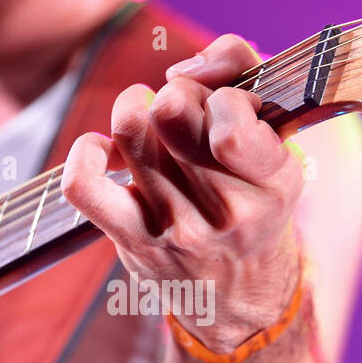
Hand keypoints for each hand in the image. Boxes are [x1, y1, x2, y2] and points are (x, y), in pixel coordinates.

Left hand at [62, 34, 303, 353]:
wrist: (239, 296)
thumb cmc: (255, 200)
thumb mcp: (278, 143)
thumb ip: (245, 73)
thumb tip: (183, 66)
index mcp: (274, 183)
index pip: (229, 118)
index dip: (222, 93)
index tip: (227, 108)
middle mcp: (226, 211)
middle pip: (172, 109)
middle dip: (177, 93)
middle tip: (185, 111)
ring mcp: (176, 228)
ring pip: (131, 130)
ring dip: (136, 109)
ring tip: (150, 121)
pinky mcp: (133, 240)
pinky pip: (83, 184)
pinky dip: (86, 151)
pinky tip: (105, 149)